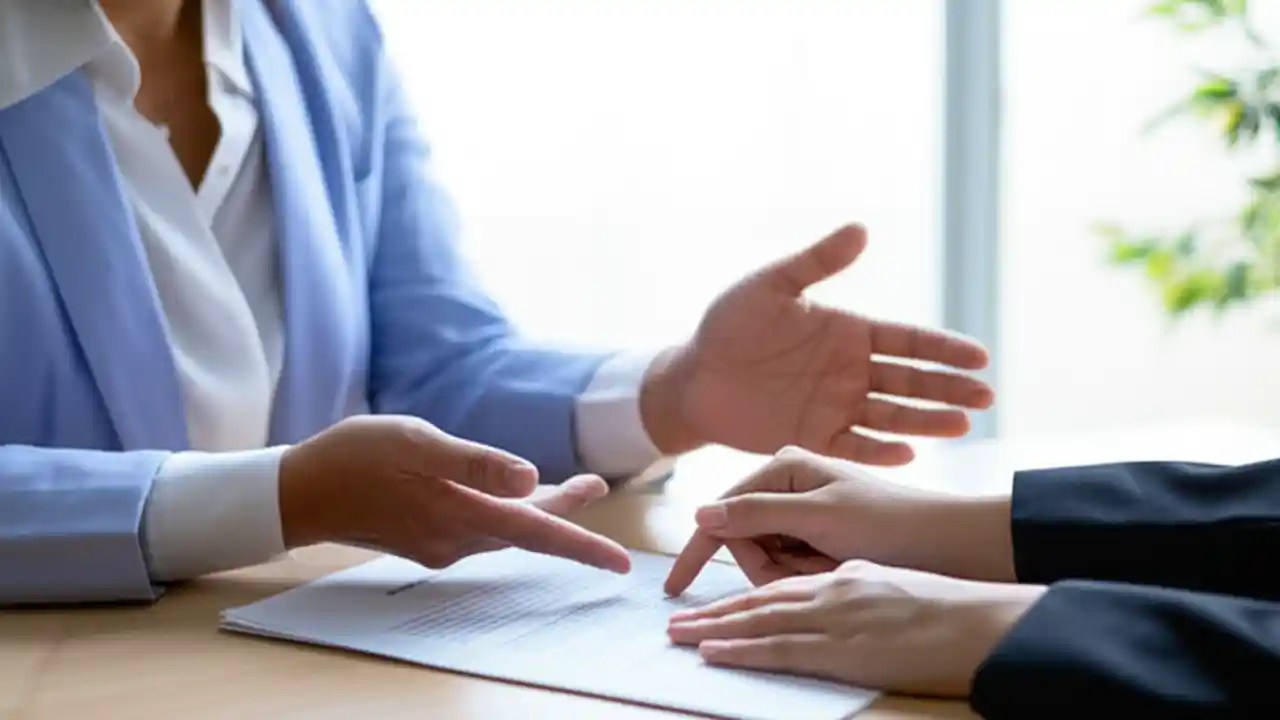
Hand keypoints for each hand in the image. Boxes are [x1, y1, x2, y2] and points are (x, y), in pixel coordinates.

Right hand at [279, 415, 630, 572]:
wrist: (299, 491)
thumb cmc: (355, 456)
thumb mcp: (417, 442)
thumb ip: (476, 462)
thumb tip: (531, 478)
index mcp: (460, 512)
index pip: (537, 531)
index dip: (583, 543)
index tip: (621, 564)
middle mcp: (455, 538)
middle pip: (526, 530)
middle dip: (564, 511)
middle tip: (593, 485)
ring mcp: (439, 544)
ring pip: (504, 531)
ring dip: (535, 512)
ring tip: (568, 486)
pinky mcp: (424, 540)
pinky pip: (478, 530)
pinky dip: (502, 515)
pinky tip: (505, 496)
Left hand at [639, 224, 993, 464]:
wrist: (692, 377)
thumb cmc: (728, 325)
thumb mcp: (771, 286)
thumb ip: (816, 262)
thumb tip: (862, 228)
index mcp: (850, 332)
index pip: (909, 341)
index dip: (943, 349)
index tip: (979, 356)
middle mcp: (851, 371)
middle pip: (912, 381)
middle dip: (949, 389)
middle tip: (986, 397)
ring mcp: (835, 406)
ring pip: (893, 416)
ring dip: (927, 421)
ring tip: (963, 425)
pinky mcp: (813, 436)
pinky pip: (854, 445)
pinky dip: (880, 450)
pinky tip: (908, 451)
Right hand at [664, 447, 1012, 594]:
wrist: (945, 542)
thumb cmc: (887, 522)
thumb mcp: (818, 517)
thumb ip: (758, 515)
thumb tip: (702, 514)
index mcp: (783, 464)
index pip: (721, 510)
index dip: (699, 549)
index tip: (676, 587)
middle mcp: (788, 480)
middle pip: (743, 538)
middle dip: (768, 565)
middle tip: (809, 570)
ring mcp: (803, 506)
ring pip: (767, 555)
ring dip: (793, 571)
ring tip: (830, 567)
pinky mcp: (818, 530)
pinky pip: (791, 561)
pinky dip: (808, 573)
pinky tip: (834, 568)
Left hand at [668, 561, 1044, 697]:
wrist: (982, 623)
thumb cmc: (953, 611)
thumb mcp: (896, 588)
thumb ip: (860, 591)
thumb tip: (839, 601)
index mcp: (846, 575)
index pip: (784, 582)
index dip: (745, 593)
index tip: (719, 605)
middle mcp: (831, 590)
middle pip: (758, 596)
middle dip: (715, 608)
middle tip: (676, 618)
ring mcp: (832, 617)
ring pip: (757, 619)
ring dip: (712, 627)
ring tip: (677, 634)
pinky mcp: (838, 647)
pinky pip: (775, 647)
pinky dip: (738, 648)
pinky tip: (711, 651)